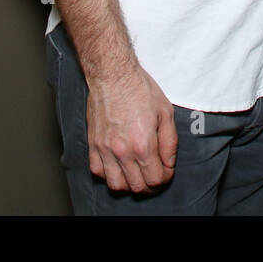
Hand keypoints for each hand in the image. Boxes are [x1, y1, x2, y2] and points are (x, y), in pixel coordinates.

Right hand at [86, 64, 177, 192]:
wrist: (113, 75)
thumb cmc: (140, 89)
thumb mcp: (165, 112)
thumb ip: (169, 142)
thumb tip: (169, 163)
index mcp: (143, 144)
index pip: (155, 179)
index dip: (165, 178)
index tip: (167, 172)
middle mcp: (122, 151)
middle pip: (137, 186)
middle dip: (150, 184)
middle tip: (155, 175)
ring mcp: (105, 149)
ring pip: (116, 185)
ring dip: (129, 184)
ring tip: (137, 174)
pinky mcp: (93, 144)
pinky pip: (97, 172)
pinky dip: (109, 175)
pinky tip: (118, 166)